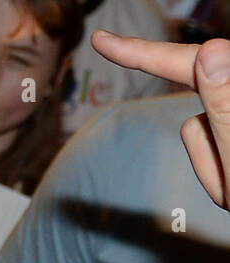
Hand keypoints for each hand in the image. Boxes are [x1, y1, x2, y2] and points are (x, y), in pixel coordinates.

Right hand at [92, 31, 229, 208]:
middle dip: (208, 146)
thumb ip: (225, 102)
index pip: (188, 62)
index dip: (140, 51)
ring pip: (202, 127)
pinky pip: (210, 142)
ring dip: (214, 160)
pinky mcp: (229, 127)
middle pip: (198, 104)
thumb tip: (210, 50)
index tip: (101, 40)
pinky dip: (219, 167)